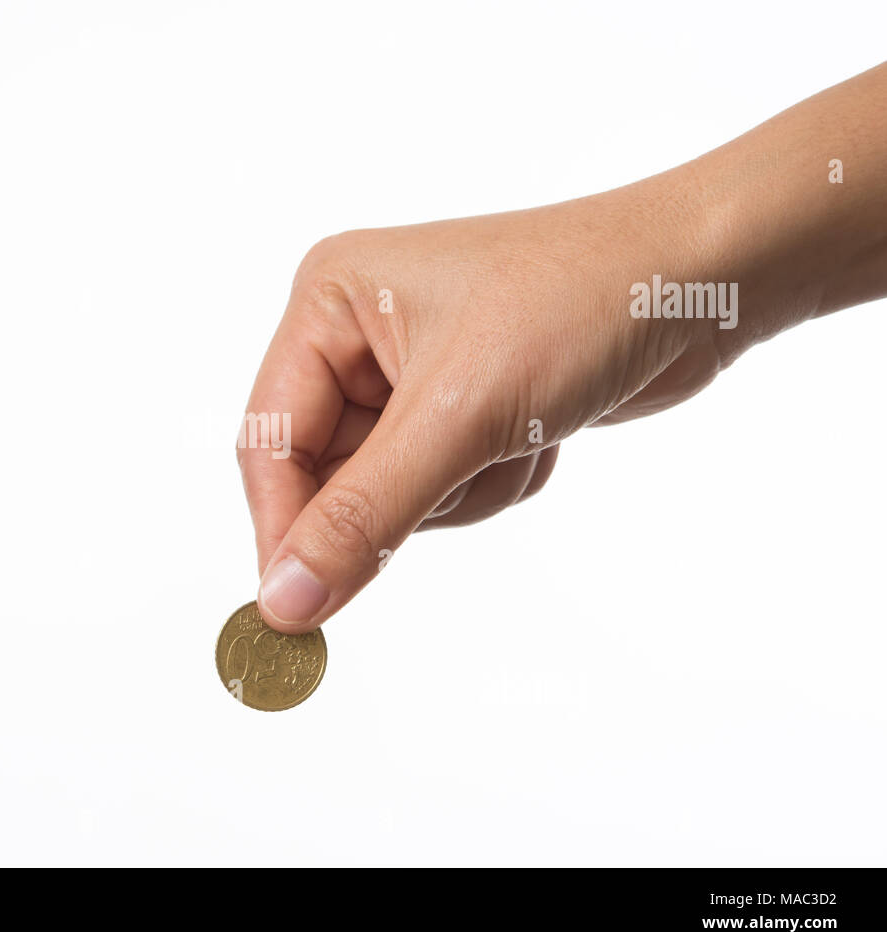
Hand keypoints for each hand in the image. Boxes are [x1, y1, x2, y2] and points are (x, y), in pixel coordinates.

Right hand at [238, 185, 730, 632]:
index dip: (282, 529)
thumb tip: (284, 604)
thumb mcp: (460, 416)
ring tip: (522, 432)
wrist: (703, 277)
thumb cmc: (582, 304)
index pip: (269, 441)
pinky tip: (541, 431)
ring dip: (463, 489)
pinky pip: (442, 490)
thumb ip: (364, 517)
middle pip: (328, 477)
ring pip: (389, 495)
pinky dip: (494, 482)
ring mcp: (407, 372)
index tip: (294, 612)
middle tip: (469, 473)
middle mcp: (355, 335)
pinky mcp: (457, 405)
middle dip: (408, 495)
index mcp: (328, 302)